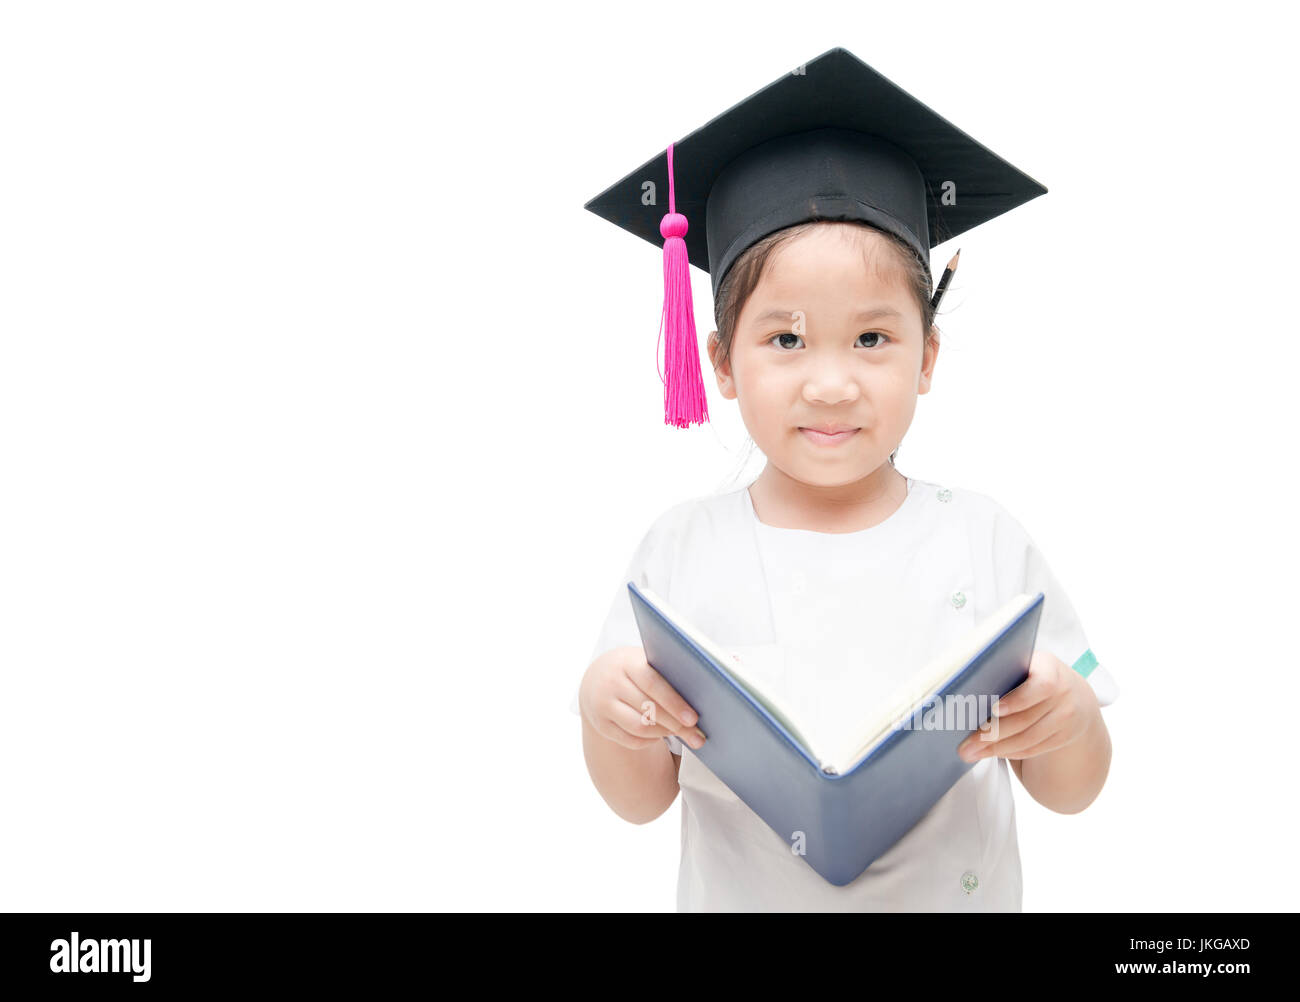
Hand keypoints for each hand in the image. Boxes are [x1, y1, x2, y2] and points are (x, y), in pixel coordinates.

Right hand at [579, 645, 706, 751]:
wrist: (598, 676)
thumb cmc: (634, 669)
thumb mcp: (645, 662)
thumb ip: (666, 674)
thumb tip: (702, 699)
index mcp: (626, 663)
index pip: (651, 683)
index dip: (674, 702)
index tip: (693, 718)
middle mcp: (610, 684)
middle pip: (647, 709)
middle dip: (675, 724)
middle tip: (697, 736)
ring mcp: (602, 706)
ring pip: (638, 727)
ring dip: (664, 733)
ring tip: (681, 734)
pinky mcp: (601, 725)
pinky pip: (630, 740)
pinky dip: (650, 740)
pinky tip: (661, 735)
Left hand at [957, 649, 1098, 762]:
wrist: (1073, 693)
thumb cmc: (1032, 675)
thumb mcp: (1025, 665)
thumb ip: (1003, 672)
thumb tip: (963, 690)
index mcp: (1049, 668)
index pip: (1040, 686)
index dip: (1017, 700)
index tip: (994, 710)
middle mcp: (1063, 693)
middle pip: (1026, 718)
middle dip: (993, 733)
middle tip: (966, 744)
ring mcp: (1066, 717)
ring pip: (1029, 738)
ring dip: (997, 748)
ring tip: (972, 753)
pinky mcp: (1064, 737)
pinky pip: (1034, 748)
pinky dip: (1011, 752)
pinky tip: (991, 753)